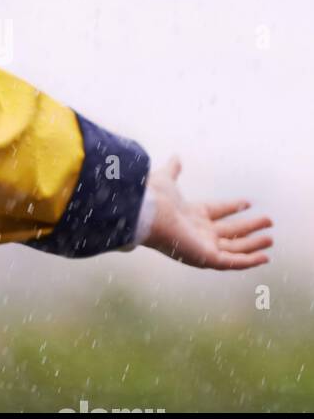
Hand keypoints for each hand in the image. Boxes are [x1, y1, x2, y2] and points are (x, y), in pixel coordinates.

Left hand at [143, 155, 272, 269]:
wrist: (146, 212)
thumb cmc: (153, 197)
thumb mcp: (166, 179)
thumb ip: (172, 169)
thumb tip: (176, 156)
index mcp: (190, 214)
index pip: (217, 210)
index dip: (232, 206)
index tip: (248, 202)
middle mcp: (198, 232)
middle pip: (230, 230)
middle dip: (249, 227)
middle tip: (268, 220)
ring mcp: (203, 246)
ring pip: (235, 247)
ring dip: (253, 244)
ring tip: (271, 238)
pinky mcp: (207, 258)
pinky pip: (234, 262)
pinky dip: (250, 260)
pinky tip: (265, 256)